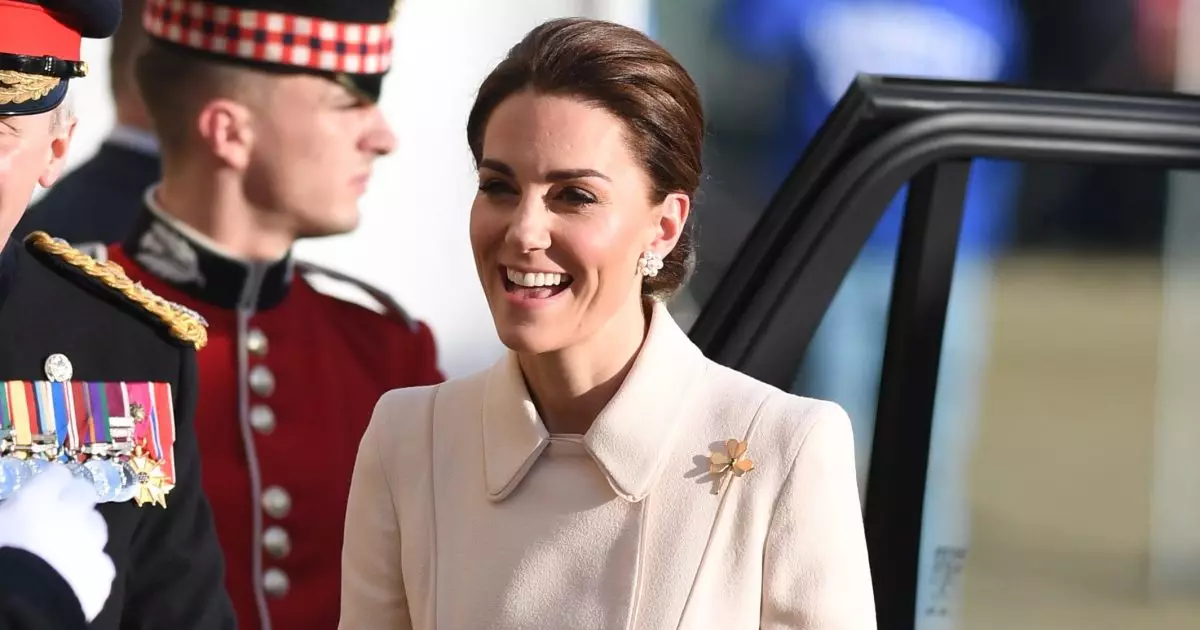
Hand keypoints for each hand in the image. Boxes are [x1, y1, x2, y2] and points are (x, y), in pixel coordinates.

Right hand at [0, 464, 115, 621]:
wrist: (18, 606)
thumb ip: (8, 513)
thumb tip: (12, 511)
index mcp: (38, 501)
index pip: (56, 475)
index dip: (52, 482)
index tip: (46, 488)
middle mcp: (71, 515)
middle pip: (84, 494)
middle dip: (75, 499)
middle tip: (60, 512)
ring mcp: (92, 544)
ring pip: (97, 527)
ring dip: (86, 532)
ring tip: (69, 546)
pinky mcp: (101, 574)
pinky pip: (101, 565)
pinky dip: (91, 568)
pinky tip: (78, 576)